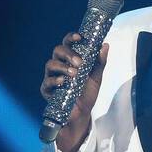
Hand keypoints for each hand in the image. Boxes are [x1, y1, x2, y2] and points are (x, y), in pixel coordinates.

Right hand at [40, 33, 108, 151]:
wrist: (82, 114)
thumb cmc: (86, 94)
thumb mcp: (96, 77)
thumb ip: (99, 62)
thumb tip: (105, 45)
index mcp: (69, 59)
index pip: (68, 43)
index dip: (71, 37)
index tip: (79, 37)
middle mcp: (59, 65)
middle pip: (57, 51)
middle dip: (68, 53)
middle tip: (79, 62)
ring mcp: (51, 77)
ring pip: (50, 64)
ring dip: (62, 66)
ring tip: (74, 74)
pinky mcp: (47, 90)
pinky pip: (47, 82)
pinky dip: (55, 80)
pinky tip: (63, 82)